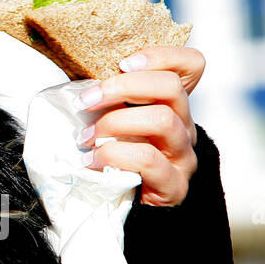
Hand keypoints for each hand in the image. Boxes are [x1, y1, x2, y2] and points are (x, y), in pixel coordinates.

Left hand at [77, 46, 206, 205]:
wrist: (125, 207)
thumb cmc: (112, 153)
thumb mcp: (111, 118)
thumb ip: (106, 97)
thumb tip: (73, 79)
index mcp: (169, 103)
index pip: (191, 65)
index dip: (162, 56)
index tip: (123, 62)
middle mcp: (184, 125)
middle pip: (171, 88)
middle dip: (122, 87)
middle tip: (86, 100)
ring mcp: (183, 155)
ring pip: (163, 121)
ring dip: (115, 123)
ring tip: (86, 137)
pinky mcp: (175, 184)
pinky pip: (150, 159)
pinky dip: (114, 155)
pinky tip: (91, 161)